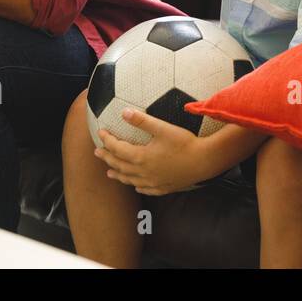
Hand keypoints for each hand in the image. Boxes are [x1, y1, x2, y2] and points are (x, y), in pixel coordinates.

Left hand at [95, 109, 209, 195]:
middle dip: (107, 158)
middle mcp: (143, 172)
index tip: (100, 133)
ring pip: (129, 179)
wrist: (204, 161)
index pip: (117, 148)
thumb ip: (142, 121)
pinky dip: (136, 185)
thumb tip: (123, 112)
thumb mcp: (162, 128)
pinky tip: (135, 185)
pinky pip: (145, 189)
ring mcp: (153, 182)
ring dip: (118, 175)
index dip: (107, 140)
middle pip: (119, 165)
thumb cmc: (184, 143)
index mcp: (141, 157)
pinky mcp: (163, 187)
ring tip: (109, 173)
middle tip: (97, 152)